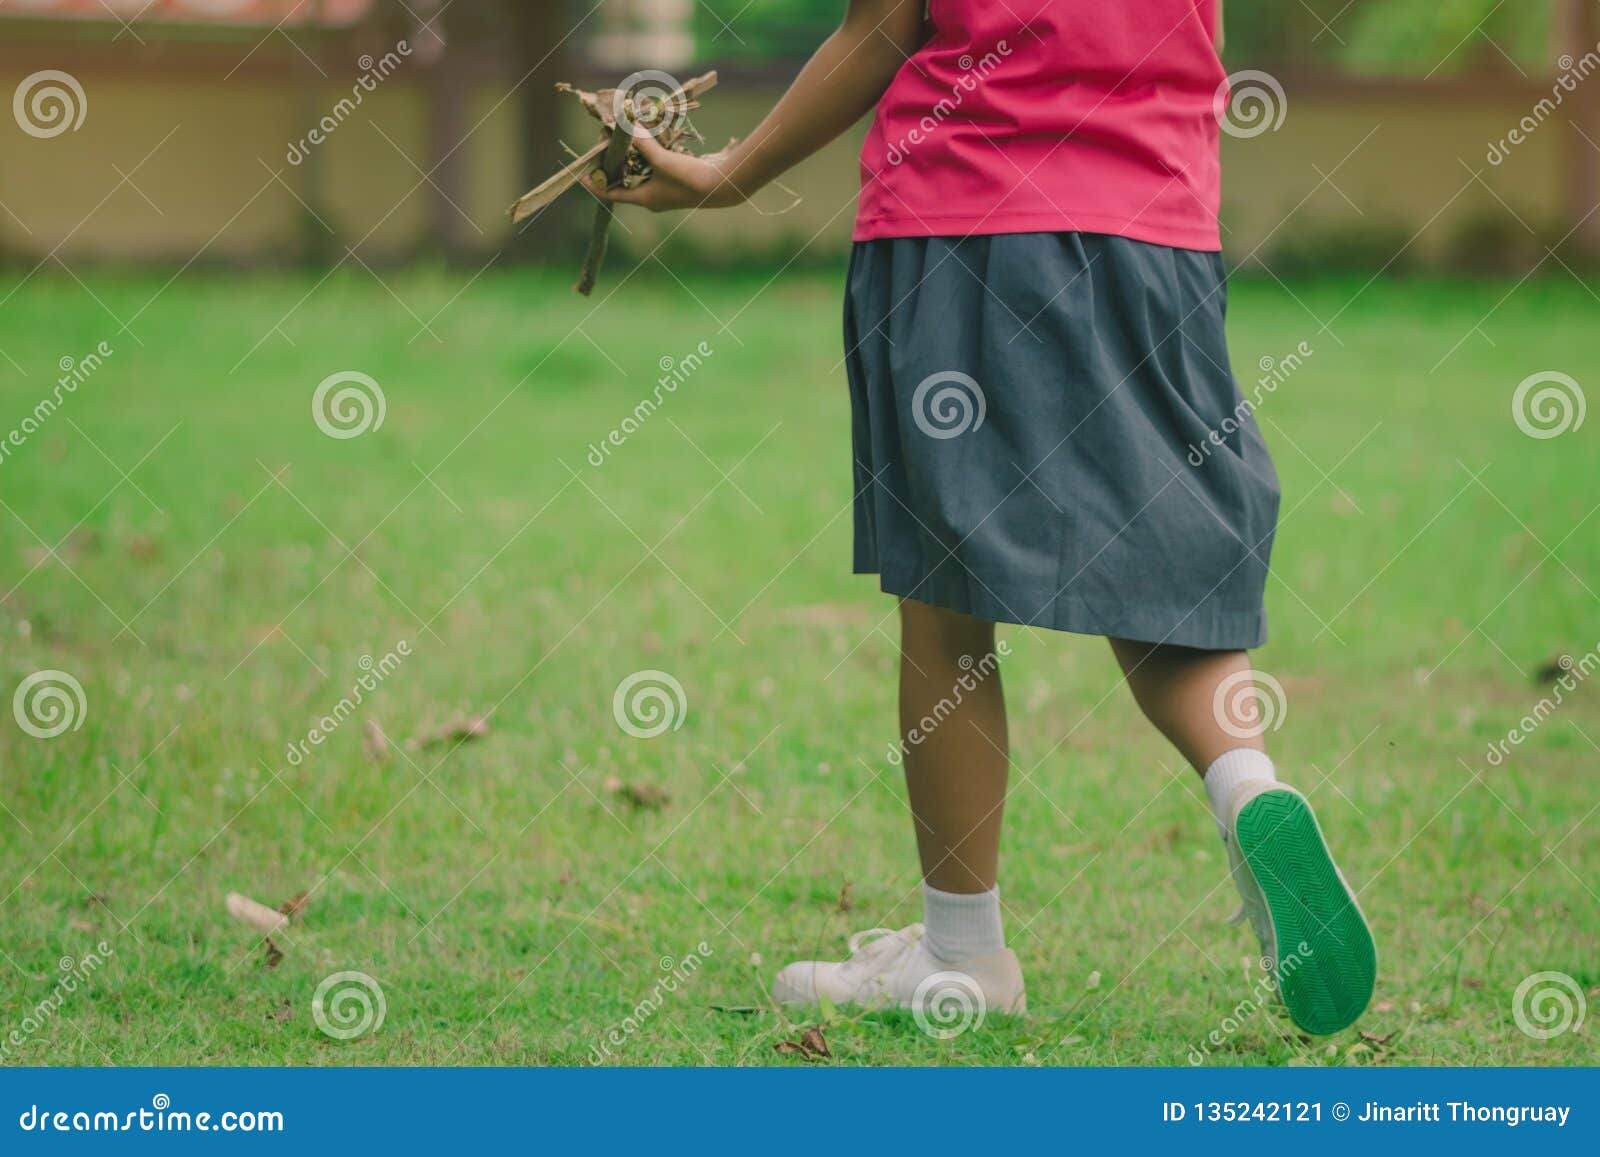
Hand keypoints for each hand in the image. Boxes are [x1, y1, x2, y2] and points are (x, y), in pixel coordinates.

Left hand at [593, 128, 748, 211]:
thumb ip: (643, 144)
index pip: (611, 194)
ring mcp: (664, 192)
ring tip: (620, 147)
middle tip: (602, 152)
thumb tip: (627, 128)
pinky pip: (653, 171)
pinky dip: (646, 159)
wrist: (720, 187)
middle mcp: (651, 198)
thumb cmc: (689, 179)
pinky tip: (646, 145)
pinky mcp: (675, 183)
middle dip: (613, 168)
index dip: (595, 185)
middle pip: (624, 183)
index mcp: (643, 199)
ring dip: (630, 162)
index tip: (581, 176)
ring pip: (639, 176)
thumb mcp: (662, 160)